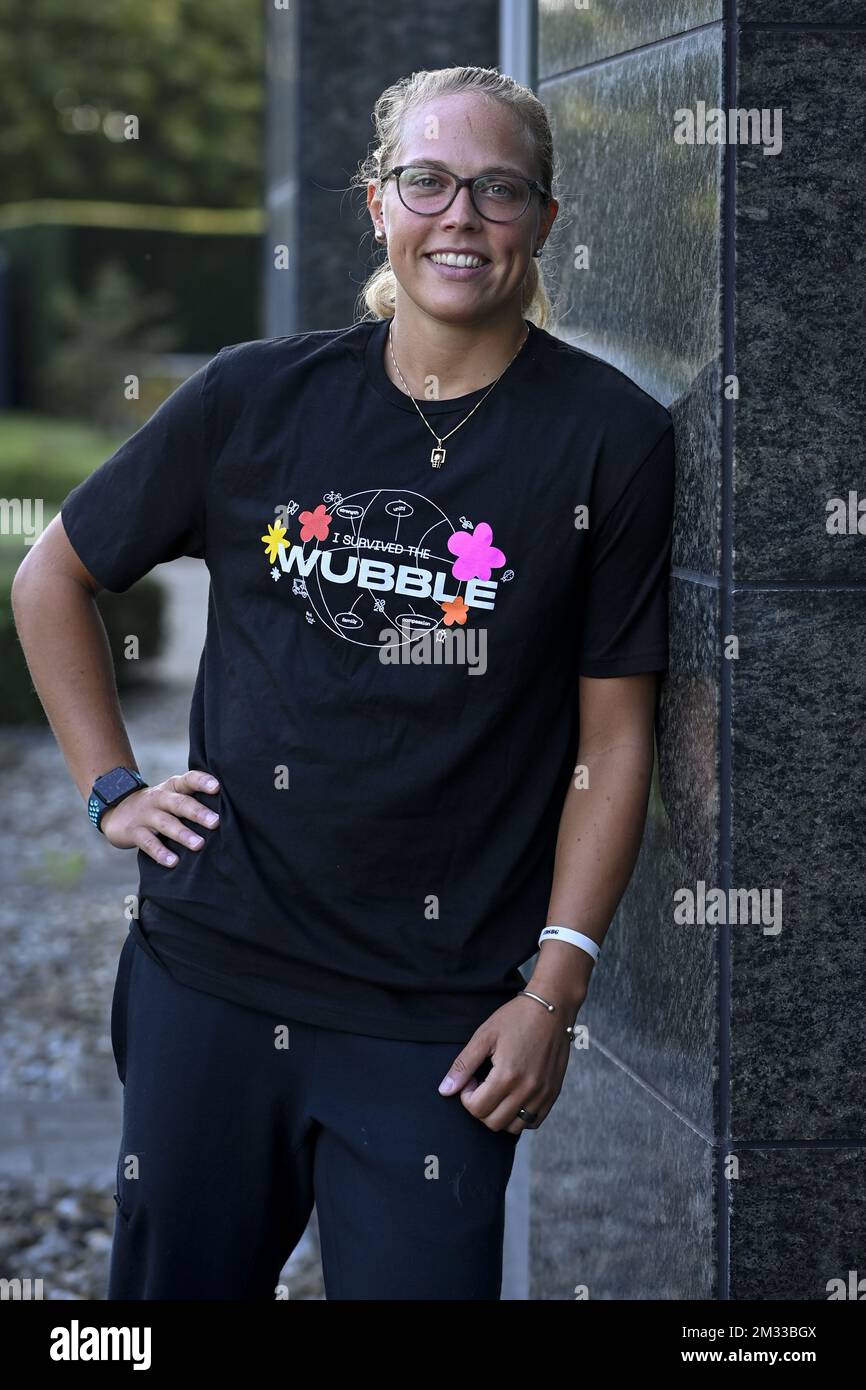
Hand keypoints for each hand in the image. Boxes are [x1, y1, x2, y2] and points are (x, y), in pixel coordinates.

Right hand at [99, 770, 219, 866]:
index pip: (188, 780)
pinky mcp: (134, 832)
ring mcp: (146, 815)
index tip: (217, 787)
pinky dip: (161, 853)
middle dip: (198, 812)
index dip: (202, 782)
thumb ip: (193, 800)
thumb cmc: (158, 805)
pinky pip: (148, 843)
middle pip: (179, 803)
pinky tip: (173, 862)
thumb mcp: (172, 796)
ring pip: (166, 823)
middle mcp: (160, 798)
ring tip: (199, 844)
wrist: (116, 810)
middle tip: (215, 822)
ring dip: (183, 834)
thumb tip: (230, 813)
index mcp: (172, 787)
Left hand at [436, 994, 578, 1135]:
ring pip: (513, 1127)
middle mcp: (527, 1090)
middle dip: (480, 1107)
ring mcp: (543, 1094)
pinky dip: (520, 1116)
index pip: (477, 1109)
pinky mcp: (553, 1093)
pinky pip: (534, 1121)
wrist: (552, 1007)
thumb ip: (463, 1065)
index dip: (466, 1097)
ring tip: (498, 1091)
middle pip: (493, 1122)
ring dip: (499, 1115)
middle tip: (482, 1084)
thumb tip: (445, 1090)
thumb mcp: (484, 1036)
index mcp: (508, 1075)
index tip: (472, 1079)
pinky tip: (514, 1096)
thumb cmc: (516, 1017)